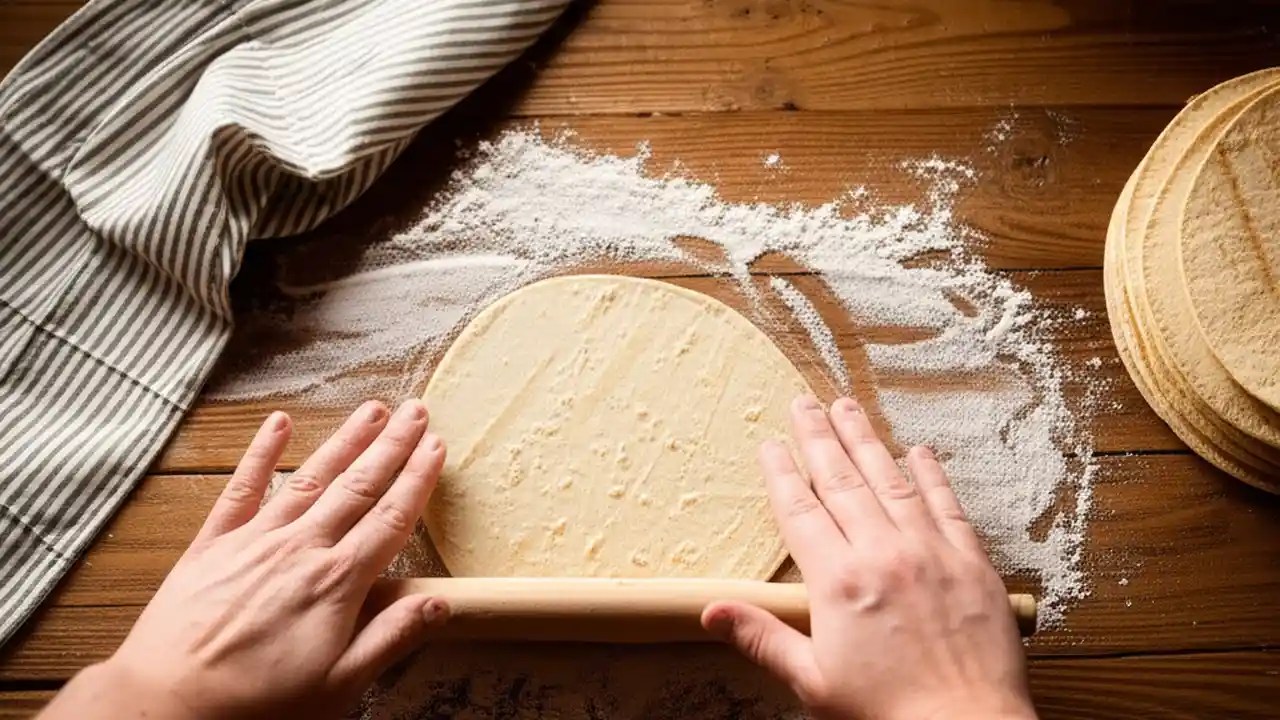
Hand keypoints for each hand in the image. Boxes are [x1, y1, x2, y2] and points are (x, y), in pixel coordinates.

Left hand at [41, 400, 447, 719]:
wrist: (167, 703)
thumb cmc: (256, 703)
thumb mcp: (337, 687)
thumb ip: (389, 638)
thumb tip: (439, 603)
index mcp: (337, 583)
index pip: (391, 519)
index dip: (418, 479)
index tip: (437, 446)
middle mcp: (301, 548)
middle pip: (358, 487)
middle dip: (392, 446)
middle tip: (416, 409)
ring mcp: (255, 540)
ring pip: (311, 478)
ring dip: (345, 441)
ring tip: (371, 409)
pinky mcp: (213, 544)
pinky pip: (242, 488)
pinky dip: (261, 452)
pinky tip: (279, 423)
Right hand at [702, 396, 1034, 719]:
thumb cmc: (887, 713)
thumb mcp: (812, 682)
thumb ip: (763, 637)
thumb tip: (711, 611)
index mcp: (838, 582)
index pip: (800, 510)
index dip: (782, 473)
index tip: (770, 444)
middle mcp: (883, 554)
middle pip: (842, 481)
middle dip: (818, 437)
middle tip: (802, 403)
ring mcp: (930, 553)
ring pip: (891, 481)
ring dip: (866, 440)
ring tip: (847, 406)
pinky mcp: (971, 563)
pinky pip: (948, 506)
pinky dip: (932, 475)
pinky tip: (920, 452)